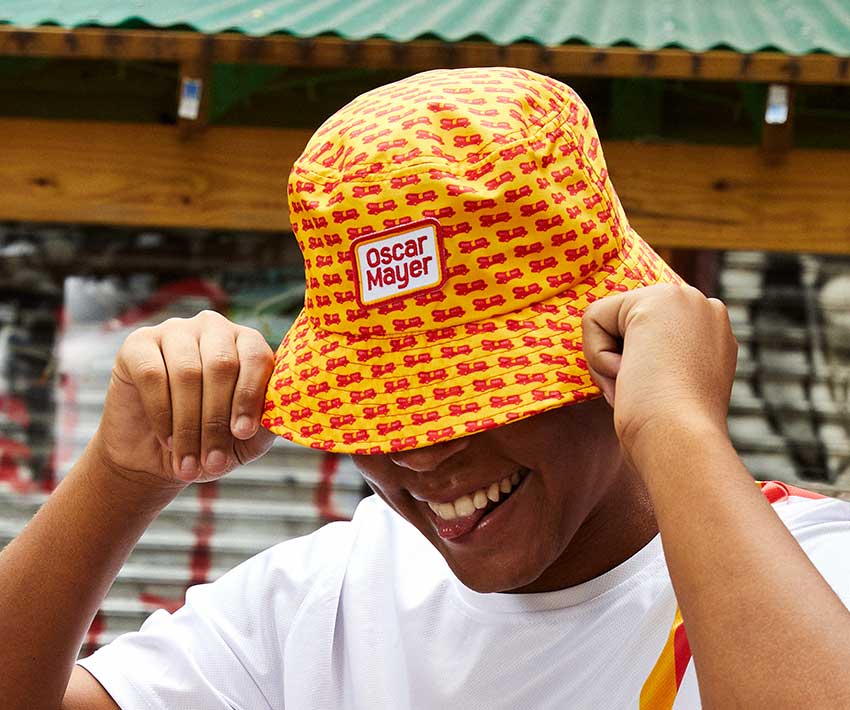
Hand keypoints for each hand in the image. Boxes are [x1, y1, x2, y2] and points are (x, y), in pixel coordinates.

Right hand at [91, 310, 276, 488]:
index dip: (250, 397)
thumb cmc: (212, 442)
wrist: (156, 456)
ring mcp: (175, 330)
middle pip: (222, 365)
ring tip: (190, 463)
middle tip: (214, 462)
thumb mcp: (247, 439)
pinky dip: (162, 414)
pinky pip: (153, 374)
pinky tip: (168, 441)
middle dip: (217, 420)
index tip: (243, 434)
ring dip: (189, 425)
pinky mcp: (138, 343)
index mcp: (248, 343)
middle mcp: (214, 328)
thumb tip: (280, 413)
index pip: (256, 357)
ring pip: (187, 372)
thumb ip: (268, 421)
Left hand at [581, 284, 737, 460]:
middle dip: (618, 362)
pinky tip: (629, 374)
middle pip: (622, 323)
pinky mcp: (655, 299)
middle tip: (645, 393)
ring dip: (607, 363)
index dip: (635, 370)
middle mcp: (703, 307)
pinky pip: (593, 318)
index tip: (658, 396)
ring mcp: (684, 299)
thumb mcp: (668, 390)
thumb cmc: (670, 434)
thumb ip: (657, 364)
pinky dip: (597, 356)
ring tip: (639, 386)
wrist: (680, 442)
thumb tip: (627, 363)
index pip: (642, 335)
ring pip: (606, 320)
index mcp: (710, 333)